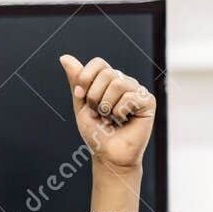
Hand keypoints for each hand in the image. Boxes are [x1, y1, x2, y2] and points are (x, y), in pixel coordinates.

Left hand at [59, 54, 155, 171]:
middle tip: (99, 113)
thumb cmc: (95, 132)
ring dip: (107, 106)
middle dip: (94, 97)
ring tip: (110, 118)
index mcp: (109, 80)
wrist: (108, 154)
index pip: (98, 63)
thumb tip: (64, 57)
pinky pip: (130, 97)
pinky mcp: (148, 101)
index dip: (86, 78)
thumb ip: (76, 80)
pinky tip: (123, 120)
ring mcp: (137, 90)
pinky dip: (120, 112)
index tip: (81, 97)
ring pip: (118, 83)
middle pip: (107, 73)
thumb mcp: (81, 104)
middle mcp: (124, 82)